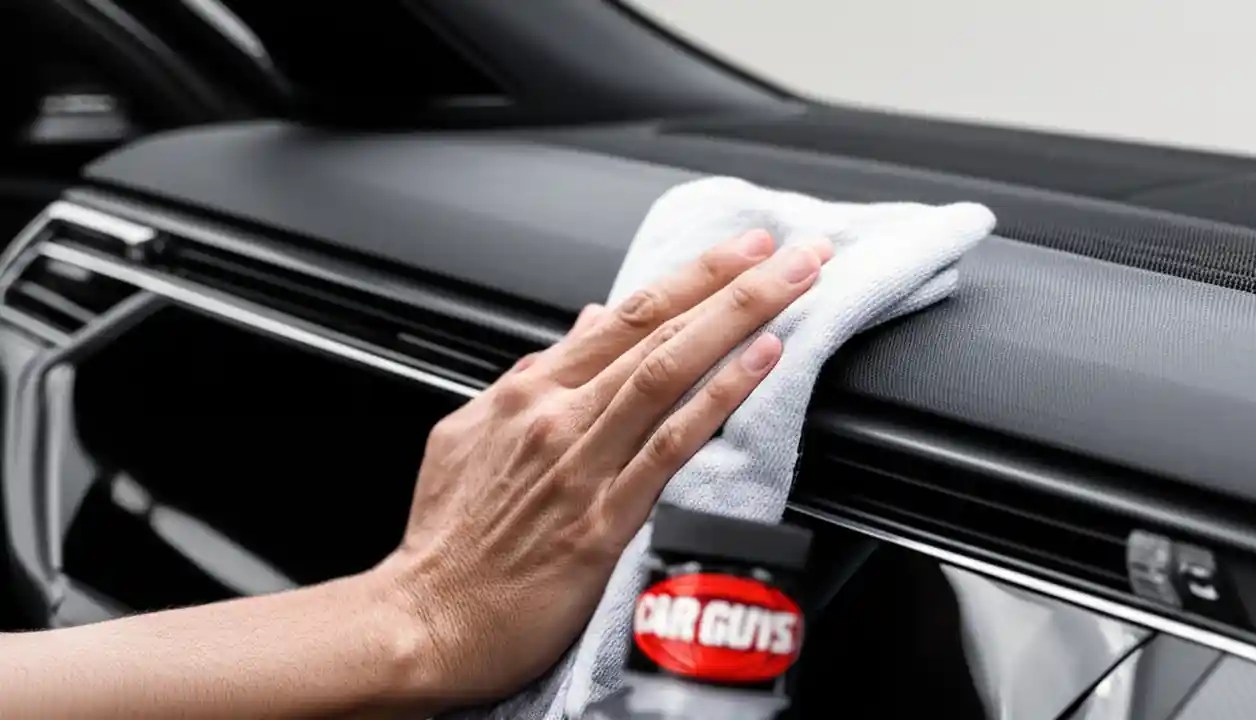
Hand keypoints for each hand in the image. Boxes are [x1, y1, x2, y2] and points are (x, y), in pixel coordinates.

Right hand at [376, 229, 833, 709]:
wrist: (422, 623)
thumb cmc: (448, 542)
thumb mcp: (471, 435)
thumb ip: (531, 379)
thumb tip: (585, 327)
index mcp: (527, 393)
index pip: (624, 315)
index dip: (691, 276)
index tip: (743, 249)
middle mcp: (556, 417)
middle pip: (659, 329)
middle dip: (735, 282)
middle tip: (795, 250)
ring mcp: (581, 465)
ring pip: (670, 370)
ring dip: (739, 319)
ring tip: (793, 285)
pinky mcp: (601, 523)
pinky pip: (670, 446)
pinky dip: (716, 397)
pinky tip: (758, 364)